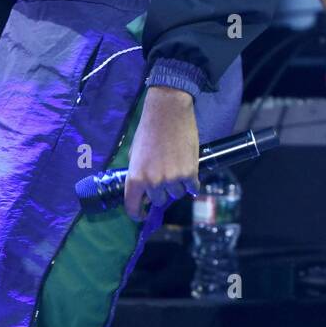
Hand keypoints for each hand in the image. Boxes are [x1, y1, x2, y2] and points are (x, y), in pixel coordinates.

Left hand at [124, 86, 199, 219]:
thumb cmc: (148, 130)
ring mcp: (172, 179)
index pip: (133, 207)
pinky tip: (189, 172)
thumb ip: (137, 174)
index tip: (143, 213)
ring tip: (176, 168)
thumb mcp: (134, 154)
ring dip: (177, 186)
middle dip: (161, 192)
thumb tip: (142, 190)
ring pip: (176, 195)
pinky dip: (191, 183)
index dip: (138, 213)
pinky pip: (192, 188)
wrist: (168, 112)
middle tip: (163, 176)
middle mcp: (153, 182)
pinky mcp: (190, 173)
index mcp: (135, 178)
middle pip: (159, 200)